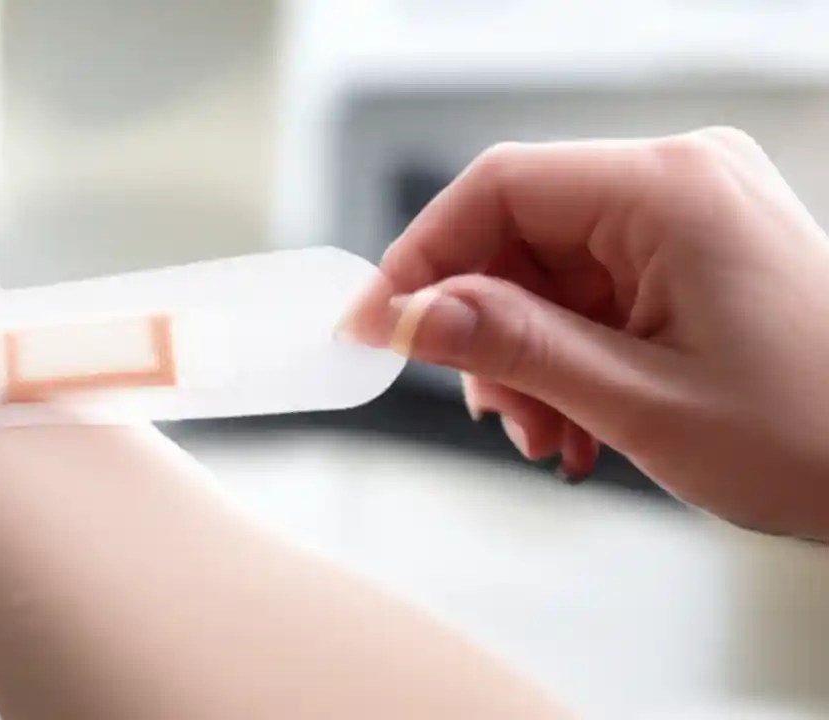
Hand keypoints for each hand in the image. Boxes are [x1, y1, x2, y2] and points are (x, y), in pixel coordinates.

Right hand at [340, 127, 828, 538]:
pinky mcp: (693, 248)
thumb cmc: (812, 438)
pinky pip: (591, 288)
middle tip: (492, 411)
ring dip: (525, 355)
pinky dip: (566, 354)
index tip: (375, 327)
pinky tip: (577, 420)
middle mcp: (680, 180)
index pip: (499, 187)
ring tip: (548, 435)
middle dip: (484, 327)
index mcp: (671, 190)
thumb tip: (406, 317)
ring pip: (548, 268)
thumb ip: (511, 347)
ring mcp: (690, 212)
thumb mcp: (637, 401)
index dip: (420, 256)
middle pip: (519, 232)